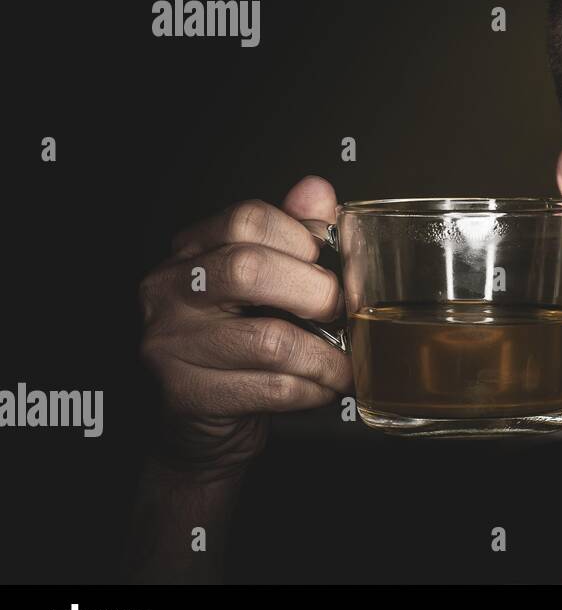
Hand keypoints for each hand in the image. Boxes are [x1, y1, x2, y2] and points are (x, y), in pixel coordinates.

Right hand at [137, 175, 350, 474]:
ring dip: (325, 356)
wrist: (201, 419)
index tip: (326, 263)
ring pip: (269, 340)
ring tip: (344, 364)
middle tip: (342, 313)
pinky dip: (310, 390)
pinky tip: (320, 388)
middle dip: (316, 293)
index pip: (246, 219)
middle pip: (250, 270)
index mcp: (191, 252)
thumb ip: (290, 232)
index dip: (300, 237)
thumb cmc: (238, 341)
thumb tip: (317, 191)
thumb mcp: (264, 281)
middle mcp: (170, 290)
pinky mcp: (186, 394)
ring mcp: (170, 343)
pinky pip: (269, 387)